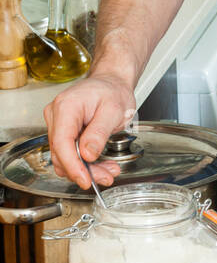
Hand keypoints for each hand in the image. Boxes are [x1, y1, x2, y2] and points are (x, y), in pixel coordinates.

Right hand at [43, 71, 135, 189]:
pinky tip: (100, 164)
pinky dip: (84, 162)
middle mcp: (56, 114)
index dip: (73, 165)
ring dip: (86, 169)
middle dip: (84, 170)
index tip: (85, 180)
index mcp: (67, 106)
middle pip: (62, 153)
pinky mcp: (62, 131)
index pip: (62, 142)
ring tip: (108, 170)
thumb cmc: (113, 91)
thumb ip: (99, 133)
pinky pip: (68, 153)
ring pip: (64, 157)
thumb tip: (87, 155)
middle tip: (107, 176)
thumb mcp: (114, 111)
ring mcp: (57, 123)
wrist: (111, 83)